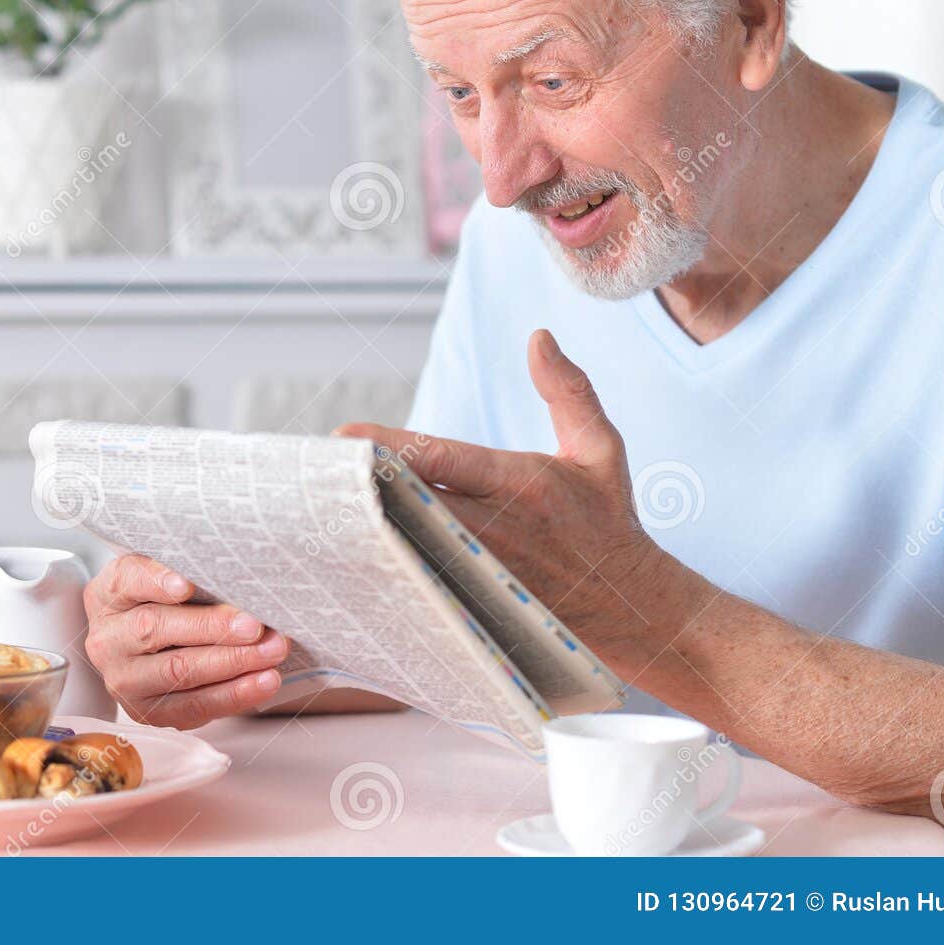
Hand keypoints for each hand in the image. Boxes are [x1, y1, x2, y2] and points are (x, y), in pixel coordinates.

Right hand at [83, 553, 290, 728]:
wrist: (134, 647)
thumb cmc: (156, 603)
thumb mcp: (158, 576)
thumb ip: (185, 571)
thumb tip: (238, 578)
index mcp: (108, 595)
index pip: (128, 580)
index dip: (157, 580)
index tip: (187, 585)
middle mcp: (108, 639)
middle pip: (155, 629)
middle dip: (212, 628)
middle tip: (255, 625)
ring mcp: (123, 680)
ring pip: (177, 672)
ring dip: (232, 663)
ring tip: (271, 652)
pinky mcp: (146, 712)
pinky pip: (193, 706)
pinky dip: (234, 695)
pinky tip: (263, 682)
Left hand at [340, 329, 702, 674]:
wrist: (630, 607)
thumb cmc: (606, 520)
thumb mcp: (600, 450)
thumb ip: (568, 392)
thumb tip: (538, 337)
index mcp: (518, 483)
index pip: (441, 459)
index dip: (389, 447)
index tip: (344, 434)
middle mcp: (493, 528)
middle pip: (407, 503)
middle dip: (361, 486)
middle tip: (313, 471)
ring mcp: (476, 571)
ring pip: (402, 544)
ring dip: (362, 525)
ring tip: (317, 506)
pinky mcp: (467, 603)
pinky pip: (413, 582)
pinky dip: (381, 565)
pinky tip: (345, 553)